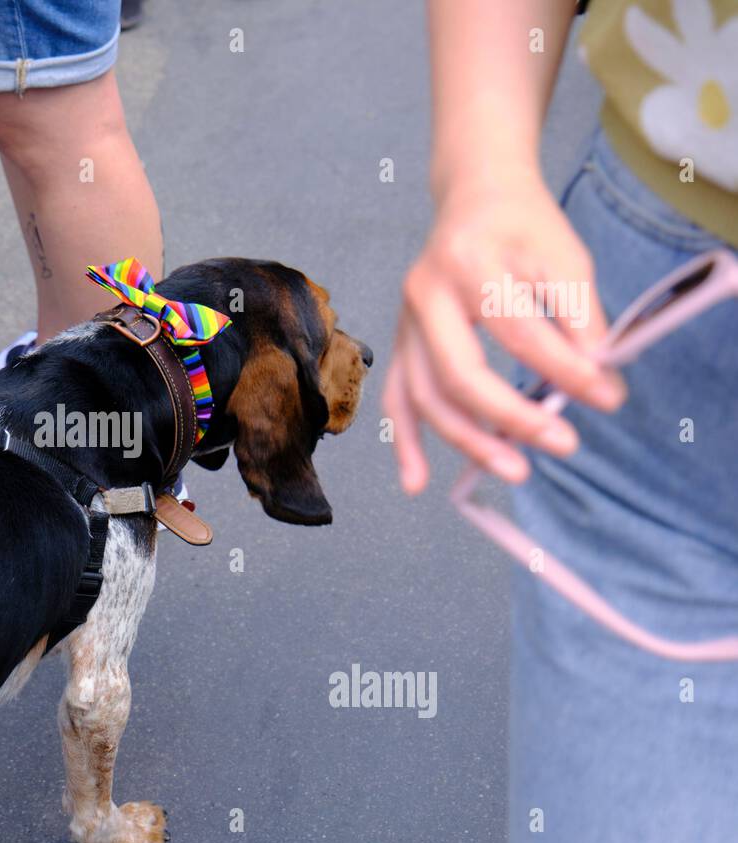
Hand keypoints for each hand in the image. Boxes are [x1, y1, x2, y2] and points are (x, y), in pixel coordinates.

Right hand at [383, 164, 626, 493]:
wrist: (473, 197)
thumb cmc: (523, 226)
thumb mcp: (565, 256)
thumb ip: (579, 316)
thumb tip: (595, 379)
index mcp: (469, 263)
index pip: (517, 330)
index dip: (564, 369)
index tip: (607, 396)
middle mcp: (425, 295)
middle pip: (461, 373)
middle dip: (512, 417)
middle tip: (563, 444)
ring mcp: (405, 323)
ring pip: (427, 396)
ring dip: (468, 441)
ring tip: (515, 471)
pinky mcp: (402, 344)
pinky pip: (399, 399)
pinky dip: (406, 443)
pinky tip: (416, 483)